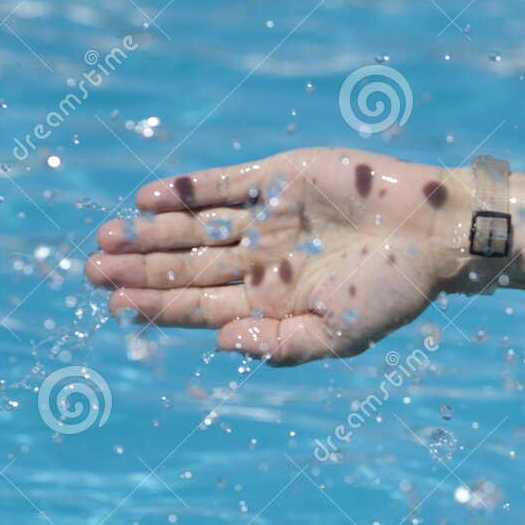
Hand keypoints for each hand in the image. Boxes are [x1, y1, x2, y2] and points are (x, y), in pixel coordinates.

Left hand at [87, 147, 471, 364]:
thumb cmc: (392, 294)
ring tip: (107, 235)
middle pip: (186, 267)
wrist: (433, 235)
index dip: (157, 307)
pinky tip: (147, 199)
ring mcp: (266, 219)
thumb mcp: (338, 336)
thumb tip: (219, 343)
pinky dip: (185, 191)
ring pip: (194, 227)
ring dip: (151, 233)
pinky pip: (221, 185)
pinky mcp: (278, 178)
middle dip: (140, 269)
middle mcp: (260, 262)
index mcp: (271, 303)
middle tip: (91, 269)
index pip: (199, 307)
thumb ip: (279, 345)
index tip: (116, 306)